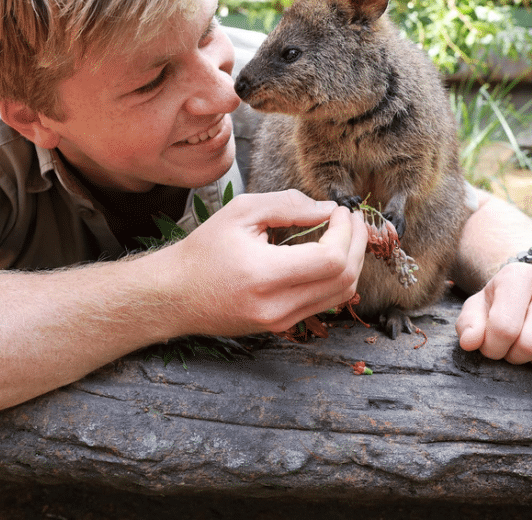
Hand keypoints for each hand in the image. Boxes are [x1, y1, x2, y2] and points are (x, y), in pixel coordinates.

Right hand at [160, 189, 367, 337]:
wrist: (174, 294)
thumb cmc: (203, 250)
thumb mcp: (240, 212)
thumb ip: (287, 205)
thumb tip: (327, 209)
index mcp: (264, 275)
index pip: (330, 258)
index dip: (344, 231)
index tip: (340, 210)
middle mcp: (276, 306)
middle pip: (344, 278)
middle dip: (356, 243)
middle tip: (352, 219)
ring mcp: (280, 321)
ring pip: (341, 295)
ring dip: (352, 262)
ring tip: (346, 235)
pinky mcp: (281, 326)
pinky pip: (324, 304)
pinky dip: (336, 278)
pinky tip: (330, 255)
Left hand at [456, 262, 531, 373]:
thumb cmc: (503, 300)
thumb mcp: (479, 307)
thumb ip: (469, 325)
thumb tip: (470, 343)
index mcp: (518, 275)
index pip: (504, 327)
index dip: (493, 348)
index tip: (491, 347)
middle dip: (516, 356)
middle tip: (511, 349)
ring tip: (531, 349)